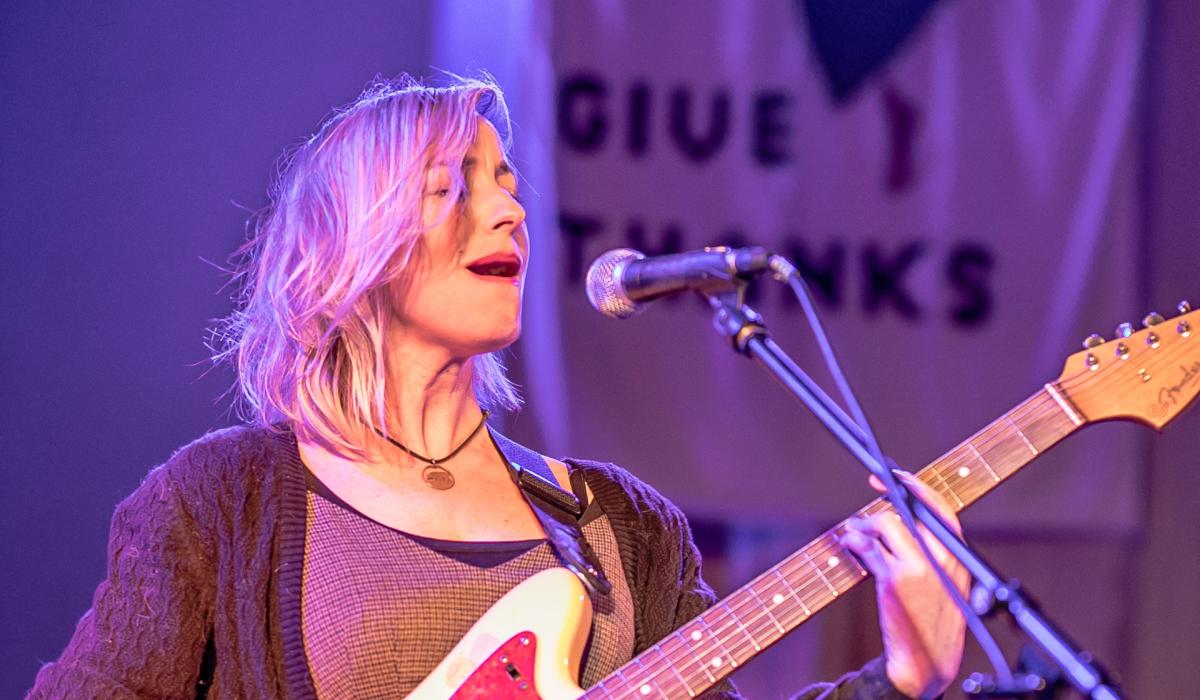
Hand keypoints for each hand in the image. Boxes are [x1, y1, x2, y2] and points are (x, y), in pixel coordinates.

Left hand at [839, 471, 968, 698]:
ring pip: (884, 524)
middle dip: (887, 497)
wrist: (927, 659)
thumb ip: (929, 548)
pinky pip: (869, 548)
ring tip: (858, 534)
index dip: (915, 486)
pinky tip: (851, 543)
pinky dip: (855, 543)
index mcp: (958, 556)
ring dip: (866, 526)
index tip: (895, 475)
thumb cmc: (934, 617)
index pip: (940, 507)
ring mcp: (918, 567)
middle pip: (909, 509)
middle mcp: (942, 557)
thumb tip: (898, 515)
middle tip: (874, 486)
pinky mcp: (894, 580)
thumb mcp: (946, 580)